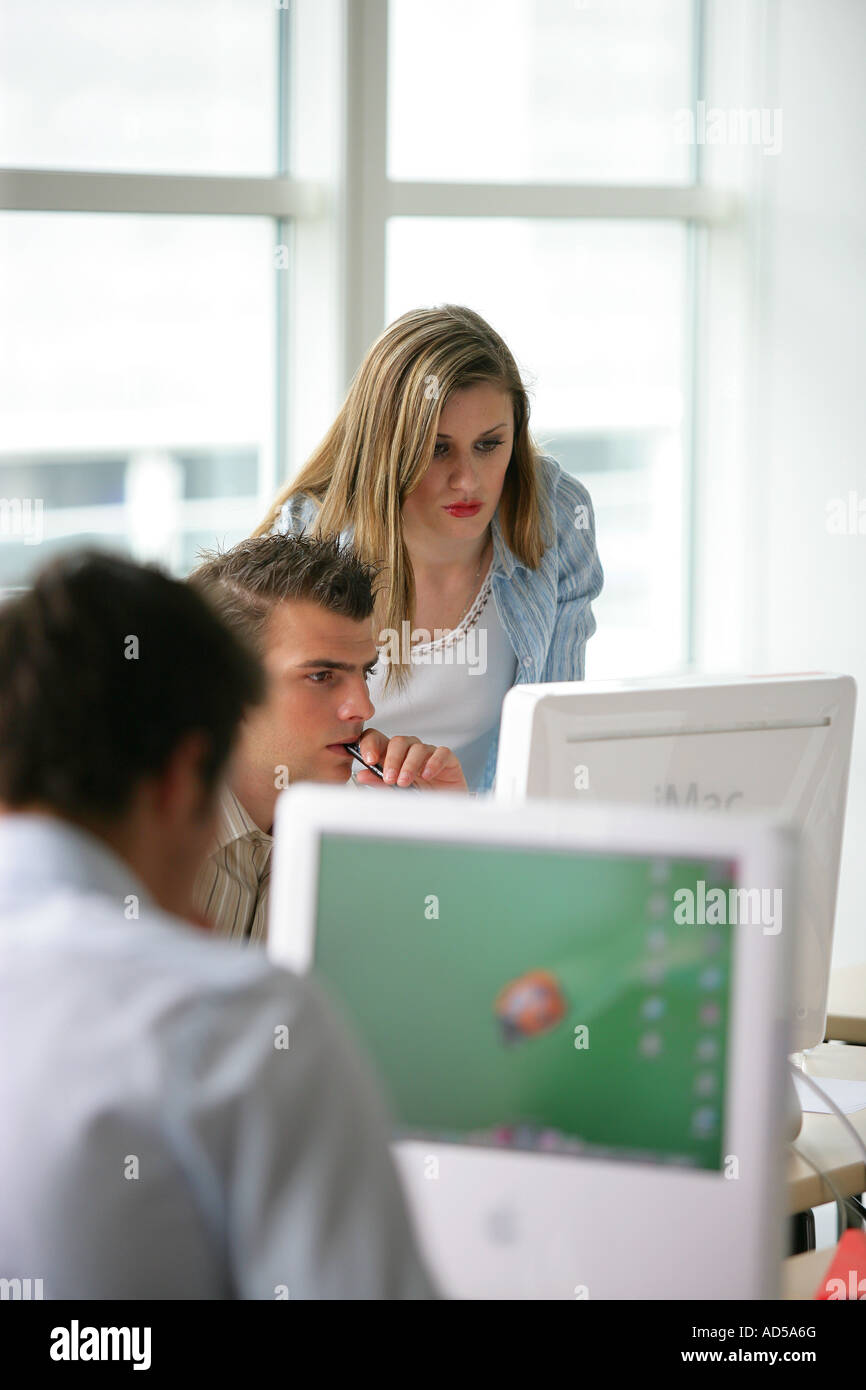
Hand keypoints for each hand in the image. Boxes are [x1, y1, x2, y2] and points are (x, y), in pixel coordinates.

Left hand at [353, 729, 467, 792]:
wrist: (445, 809)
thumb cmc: (420, 797)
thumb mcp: (395, 791)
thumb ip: (378, 782)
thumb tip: (362, 775)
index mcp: (393, 756)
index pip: (378, 739)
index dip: (371, 744)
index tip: (369, 760)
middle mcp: (410, 751)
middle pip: (398, 741)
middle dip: (391, 759)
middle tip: (389, 778)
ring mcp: (429, 753)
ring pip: (418, 747)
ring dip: (409, 765)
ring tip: (404, 782)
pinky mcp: (447, 759)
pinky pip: (441, 753)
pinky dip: (433, 763)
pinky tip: (427, 775)